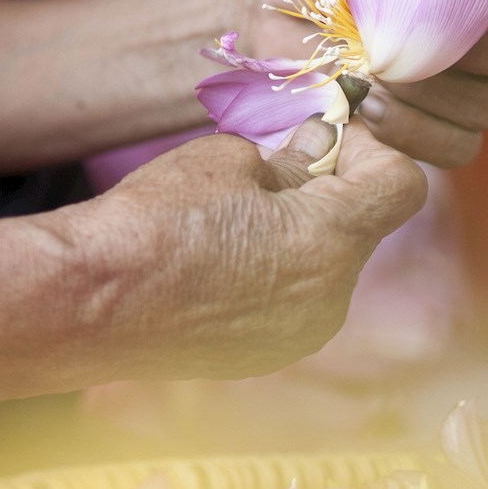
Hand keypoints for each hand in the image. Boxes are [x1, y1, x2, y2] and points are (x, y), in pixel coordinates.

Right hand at [54, 119, 426, 380]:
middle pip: (363, 226)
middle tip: (274, 163)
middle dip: (331, 188)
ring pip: (329, 263)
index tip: (325, 134)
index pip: (402, 186)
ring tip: (235, 214)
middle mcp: (331, 299)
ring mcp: (300, 334)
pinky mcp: (267, 354)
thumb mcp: (228, 160)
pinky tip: (220, 256)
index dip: (372, 149)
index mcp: (331, 243)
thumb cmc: (154, 221)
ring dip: (304, 229)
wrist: (86, 304)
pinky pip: (297, 297)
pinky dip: (277, 268)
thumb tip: (317, 148)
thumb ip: (290, 156)